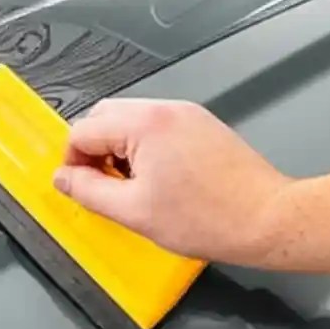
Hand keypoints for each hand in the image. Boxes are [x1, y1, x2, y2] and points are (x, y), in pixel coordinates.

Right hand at [52, 99, 290, 264]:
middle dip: (95, 150)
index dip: (73, 162)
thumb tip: (63, 178)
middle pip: (106, 117)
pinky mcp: (203, 125)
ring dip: (120, 149)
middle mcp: (166, 109)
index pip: (84, 130)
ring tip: (134, 187)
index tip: (80, 187)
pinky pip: (159, 127)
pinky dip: (146, 147)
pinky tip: (160, 181)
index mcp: (145, 124)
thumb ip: (89, 191)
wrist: (266, 219)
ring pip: (133, 121)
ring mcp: (188, 114)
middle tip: (104, 186)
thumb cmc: (208, 219)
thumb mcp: (134, 212)